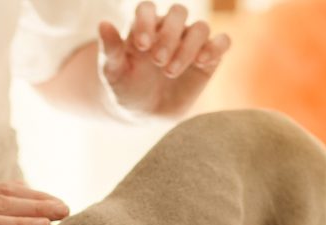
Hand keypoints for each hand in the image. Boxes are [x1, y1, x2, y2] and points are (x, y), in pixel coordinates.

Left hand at [98, 2, 229, 118]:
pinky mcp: (208, 58)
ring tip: (171, 71)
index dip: (146, 22)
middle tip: (157, 61)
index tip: (141, 46)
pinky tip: (201, 62)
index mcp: (143, 26)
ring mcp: (190, 42)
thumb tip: (103, 23)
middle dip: (169, 35)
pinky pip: (222, 41)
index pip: (147, 8)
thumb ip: (109, 48)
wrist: (142, 113)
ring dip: (188, 47)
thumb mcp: (112, 72)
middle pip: (178, 12)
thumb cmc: (125, 88)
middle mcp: (169, 29)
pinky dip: (216, 47)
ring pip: (200, 27)